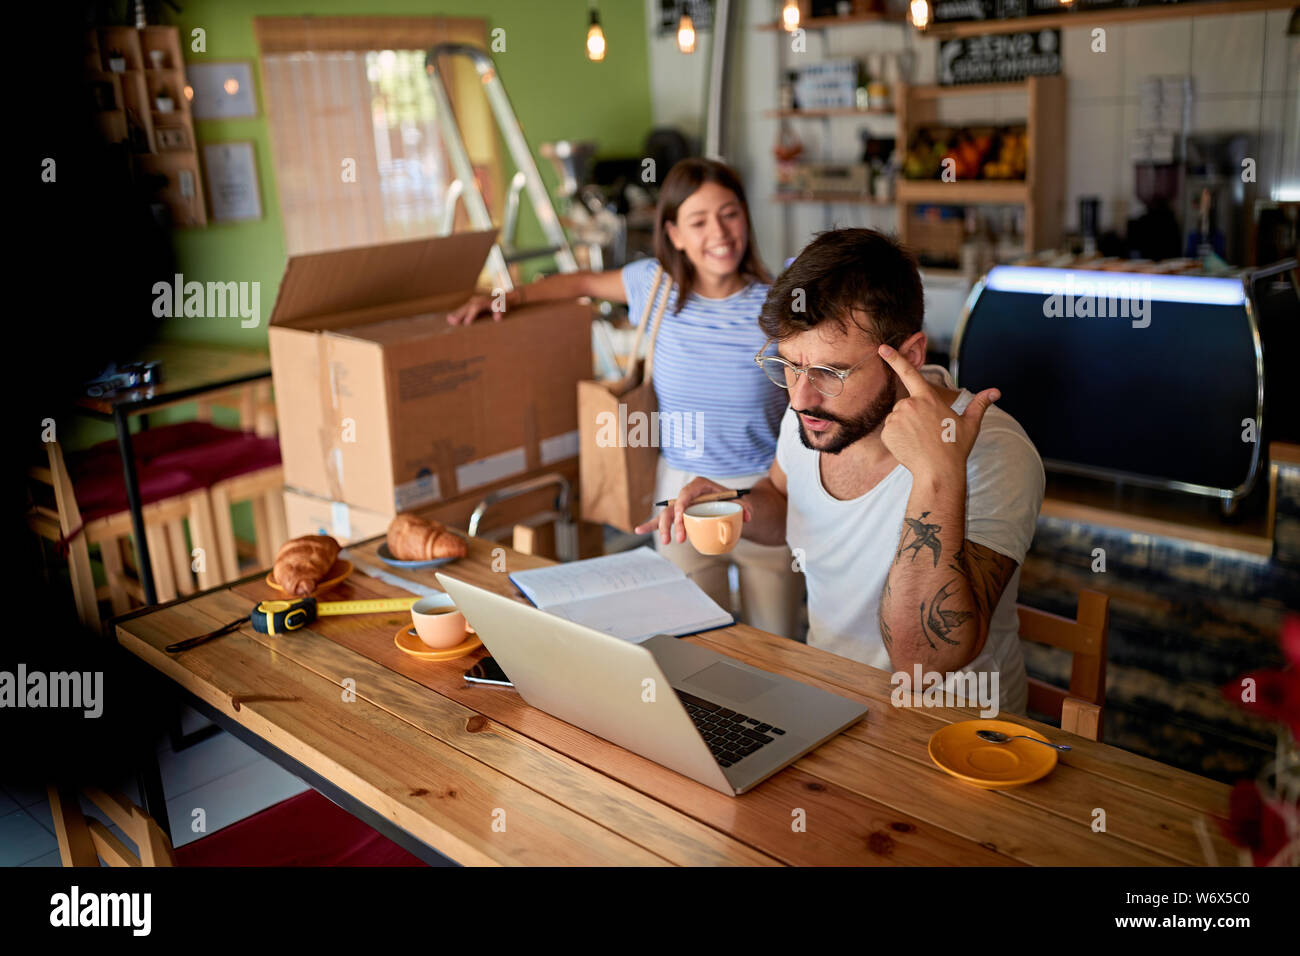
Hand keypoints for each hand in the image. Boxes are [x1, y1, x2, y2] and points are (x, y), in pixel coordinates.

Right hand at [446, 293, 498, 325]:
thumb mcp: (503, 307)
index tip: (466, 323)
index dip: (471, 315)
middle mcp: (477, 300)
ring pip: (463, 308)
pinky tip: (450, 317)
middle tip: (452, 322)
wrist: (503, 296)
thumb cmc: (503, 304)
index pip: (475, 308)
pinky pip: (463, 308)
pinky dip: (457, 312)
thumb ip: (500, 312)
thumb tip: (497, 318)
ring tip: (448, 320)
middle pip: (466, 308)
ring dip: (456, 314)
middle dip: (459, 315)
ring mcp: (473, 301)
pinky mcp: (471, 303)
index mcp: (484, 301)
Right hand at [632, 477, 752, 544]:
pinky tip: (639, 530)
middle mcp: (688, 494)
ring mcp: (682, 505)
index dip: (683, 502)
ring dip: (664, 528)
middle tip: (679, 539)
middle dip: (674, 522)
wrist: (732, 506)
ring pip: (667, 515)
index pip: (688, 492)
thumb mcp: (743, 503)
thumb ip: (747, 508)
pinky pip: (663, 520)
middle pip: (675, 507)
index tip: (682, 514)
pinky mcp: (679, 516)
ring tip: (666, 542)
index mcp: (700, 485)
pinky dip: (652, 525)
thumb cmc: (735, 503)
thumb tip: (747, 516)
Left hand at [877, 344, 998, 483]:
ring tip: (920, 441)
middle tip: (928, 433)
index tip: (882, 348)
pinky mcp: (887, 433)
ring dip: (905, 427)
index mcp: (928, 398)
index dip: (894, 358)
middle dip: (914, 415)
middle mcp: (909, 404)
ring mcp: (896, 419)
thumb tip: (996, 391)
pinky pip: (890, 432)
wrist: (938, 472)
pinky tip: (910, 447)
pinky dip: (897, 439)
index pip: (909, 372)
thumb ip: (980, 404)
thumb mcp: (970, 424)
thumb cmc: (955, 448)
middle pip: (906, 404)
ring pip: (897, 418)